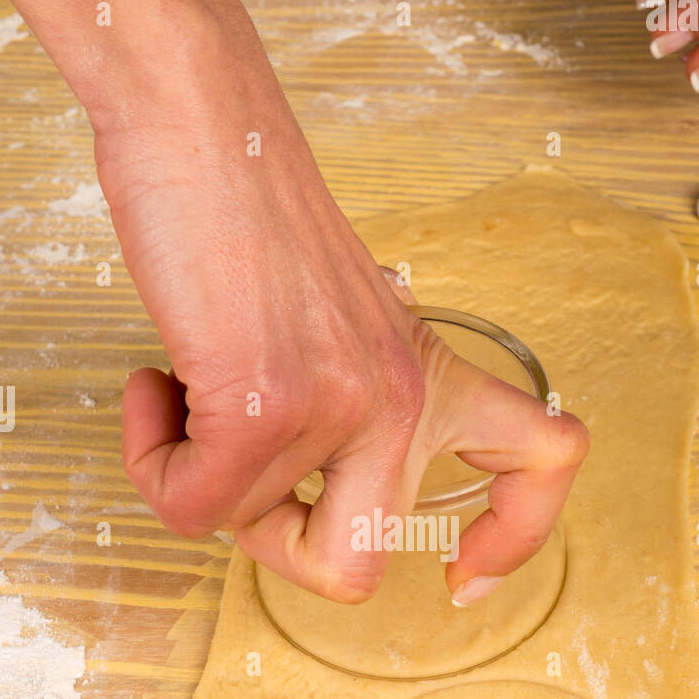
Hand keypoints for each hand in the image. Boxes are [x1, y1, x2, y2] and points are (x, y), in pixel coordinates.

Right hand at [103, 22, 587, 603]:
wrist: (200, 123)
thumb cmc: (252, 217)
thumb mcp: (336, 327)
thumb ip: (345, 409)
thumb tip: (288, 495)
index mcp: (430, 375)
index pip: (542, 462)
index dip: (513, 540)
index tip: (463, 576)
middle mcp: (404, 397)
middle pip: (360, 568)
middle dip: (279, 549)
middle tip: (241, 476)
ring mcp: (341, 403)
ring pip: (247, 530)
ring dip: (194, 473)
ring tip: (186, 389)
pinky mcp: (265, 401)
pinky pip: (193, 504)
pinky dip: (155, 462)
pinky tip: (159, 385)